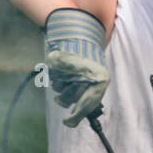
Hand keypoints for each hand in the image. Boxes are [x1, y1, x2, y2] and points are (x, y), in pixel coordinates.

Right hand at [43, 7, 109, 126]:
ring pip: (58, 90)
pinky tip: (61, 65)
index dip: (77, 116)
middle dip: (66, 96)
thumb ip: (89, 92)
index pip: (87, 104)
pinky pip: (52, 78)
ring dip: (59, 84)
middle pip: (68, 99)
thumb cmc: (87, 55)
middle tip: (66, 87)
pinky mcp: (57, 63)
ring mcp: (70, 69)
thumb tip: (78, 116)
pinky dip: (54, 74)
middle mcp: (87, 75)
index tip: (69, 122)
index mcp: (101, 79)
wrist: (78, 29)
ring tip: (66, 71)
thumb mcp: (94, 74)